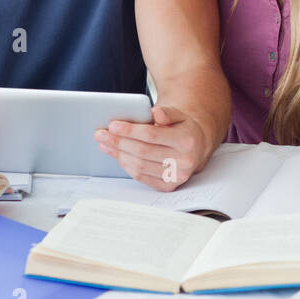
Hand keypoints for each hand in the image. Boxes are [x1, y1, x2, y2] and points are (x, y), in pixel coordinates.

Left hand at [95, 105, 210, 191]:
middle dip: (118, 142)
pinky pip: (142, 177)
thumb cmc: (183, 129)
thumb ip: (168, 112)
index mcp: (187, 140)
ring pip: (139, 166)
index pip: (152, 135)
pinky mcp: (169, 186)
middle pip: (142, 151)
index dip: (129, 131)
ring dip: (119, 155)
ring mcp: (177, 176)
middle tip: (101, 134)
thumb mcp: (180, 116)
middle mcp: (184, 160)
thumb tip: (155, 112)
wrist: (197, 148)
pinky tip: (118, 156)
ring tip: (105, 145)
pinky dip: (127, 166)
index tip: (112, 125)